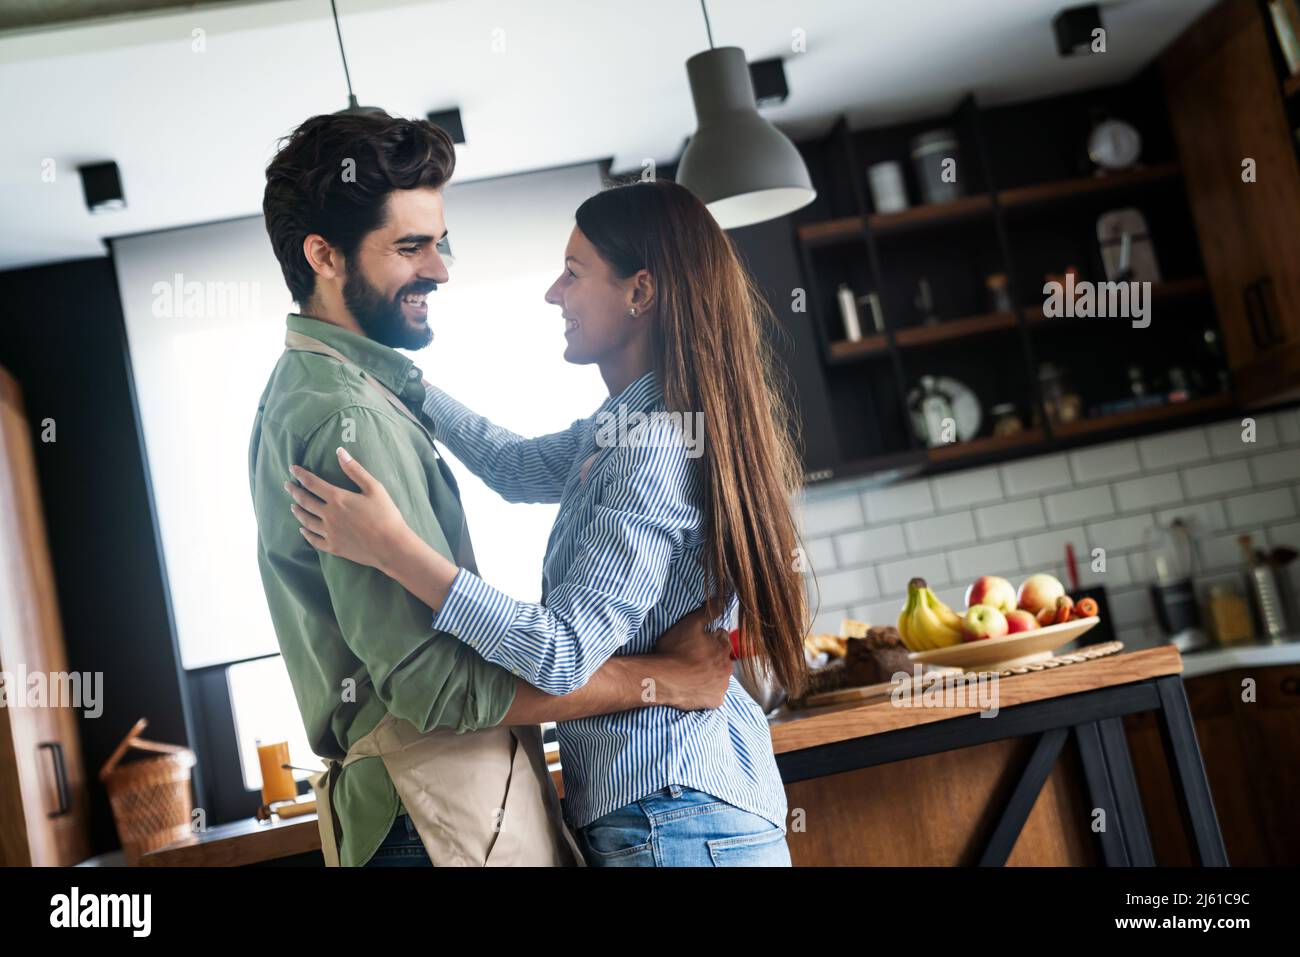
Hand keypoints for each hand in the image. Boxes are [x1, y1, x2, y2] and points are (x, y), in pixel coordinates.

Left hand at [285, 448, 411, 569]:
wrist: (391, 546)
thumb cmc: (386, 515)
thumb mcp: (374, 488)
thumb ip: (355, 470)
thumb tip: (340, 451)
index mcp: (338, 498)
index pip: (312, 483)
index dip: (300, 475)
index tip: (292, 468)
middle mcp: (329, 515)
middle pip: (305, 501)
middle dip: (294, 491)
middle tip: (287, 485)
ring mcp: (329, 532)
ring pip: (306, 520)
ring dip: (298, 511)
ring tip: (293, 506)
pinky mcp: (333, 547)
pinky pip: (313, 540)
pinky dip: (306, 533)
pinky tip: (303, 530)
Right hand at [651, 605, 732, 710]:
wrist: (662, 679)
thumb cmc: (674, 651)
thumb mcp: (690, 623)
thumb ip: (709, 611)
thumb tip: (723, 599)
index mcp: (723, 648)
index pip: (722, 638)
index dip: (709, 638)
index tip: (696, 642)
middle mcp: (727, 667)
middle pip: (722, 659)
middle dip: (711, 657)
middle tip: (692, 658)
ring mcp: (722, 686)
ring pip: (719, 677)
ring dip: (710, 674)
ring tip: (691, 673)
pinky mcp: (715, 701)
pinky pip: (714, 695)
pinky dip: (706, 692)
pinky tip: (694, 687)